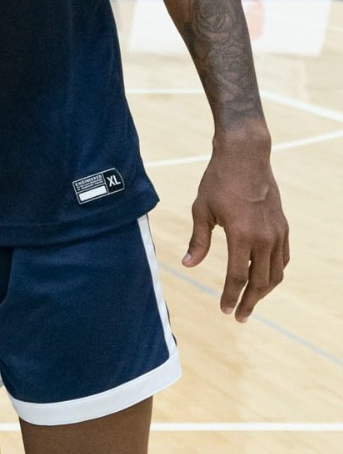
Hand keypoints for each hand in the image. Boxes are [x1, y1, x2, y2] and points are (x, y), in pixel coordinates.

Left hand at [182, 133, 288, 320]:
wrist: (245, 157)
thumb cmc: (218, 181)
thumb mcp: (201, 210)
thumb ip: (198, 240)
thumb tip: (188, 265)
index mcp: (241, 234)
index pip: (237, 276)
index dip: (231, 295)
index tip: (225, 310)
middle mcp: (264, 237)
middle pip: (261, 281)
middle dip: (249, 301)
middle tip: (238, 315)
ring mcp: (277, 233)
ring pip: (276, 273)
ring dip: (264, 291)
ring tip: (250, 302)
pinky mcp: (283, 227)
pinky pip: (283, 259)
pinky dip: (274, 273)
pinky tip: (263, 278)